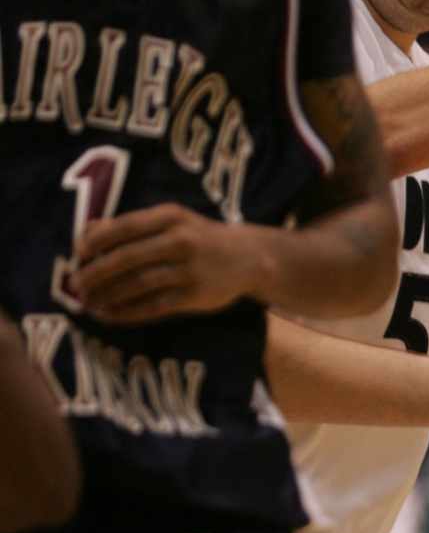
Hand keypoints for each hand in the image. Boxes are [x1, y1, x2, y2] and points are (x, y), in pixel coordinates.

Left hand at [69, 205, 267, 321]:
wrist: (249, 257)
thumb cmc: (201, 237)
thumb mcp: (172, 221)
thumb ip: (132, 225)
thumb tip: (89, 231)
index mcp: (171, 217)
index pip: (125, 227)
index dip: (97, 241)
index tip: (78, 254)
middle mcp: (180, 241)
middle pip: (128, 258)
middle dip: (97, 273)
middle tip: (76, 286)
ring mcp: (189, 270)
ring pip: (138, 285)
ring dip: (109, 296)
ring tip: (90, 303)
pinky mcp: (195, 296)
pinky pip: (154, 306)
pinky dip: (129, 312)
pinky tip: (112, 315)